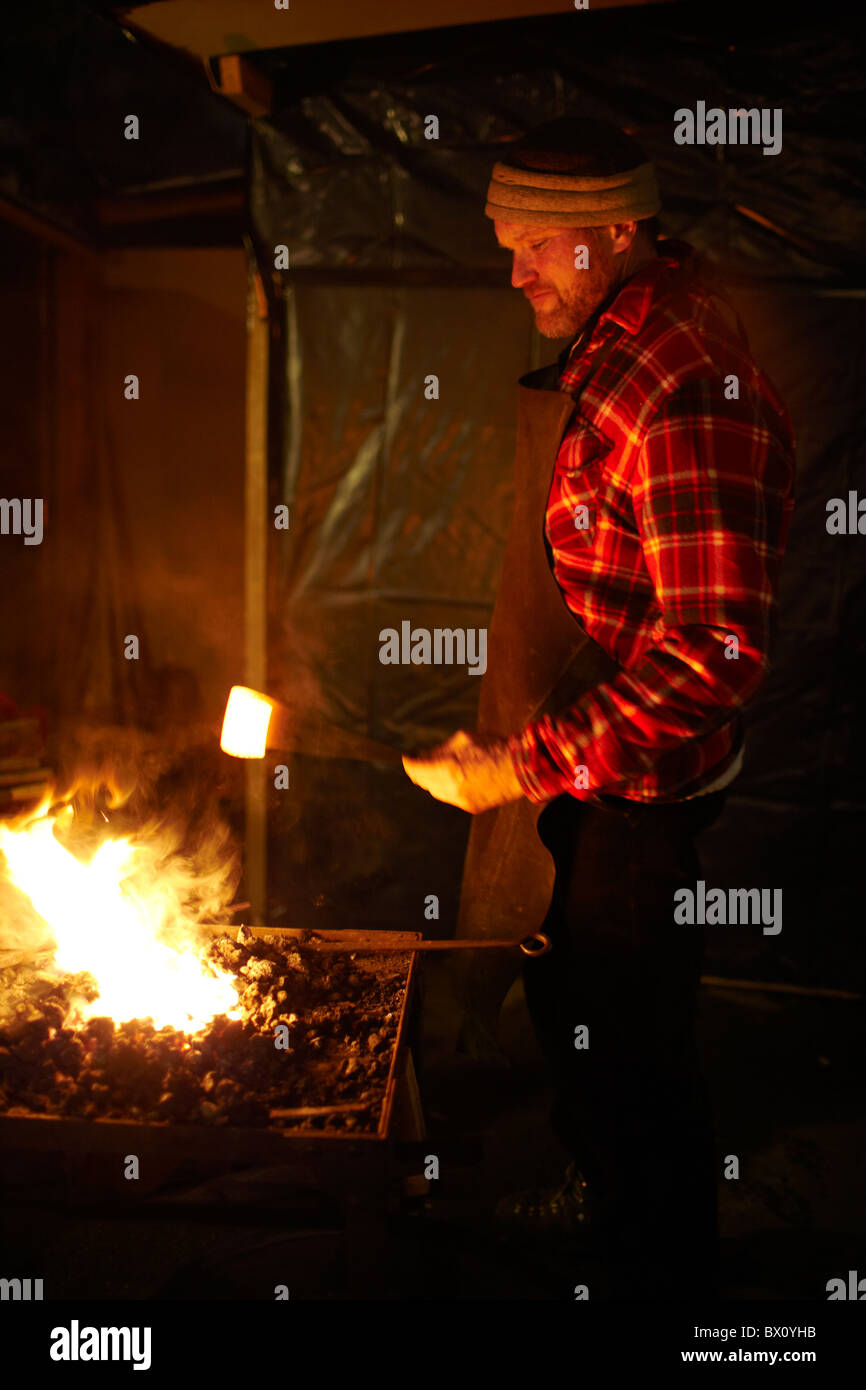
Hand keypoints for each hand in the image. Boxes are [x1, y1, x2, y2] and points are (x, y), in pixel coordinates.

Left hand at [402, 729, 523, 812]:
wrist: (520, 769)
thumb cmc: (493, 748)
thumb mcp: (463, 739)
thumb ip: (439, 749)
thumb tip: (424, 755)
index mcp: (447, 768)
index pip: (415, 769)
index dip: (408, 761)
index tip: (407, 756)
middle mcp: (450, 788)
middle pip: (423, 782)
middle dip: (419, 771)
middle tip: (421, 760)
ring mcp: (460, 800)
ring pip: (436, 792)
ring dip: (433, 780)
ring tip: (442, 767)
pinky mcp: (470, 807)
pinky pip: (451, 797)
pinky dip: (448, 787)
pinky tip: (459, 776)